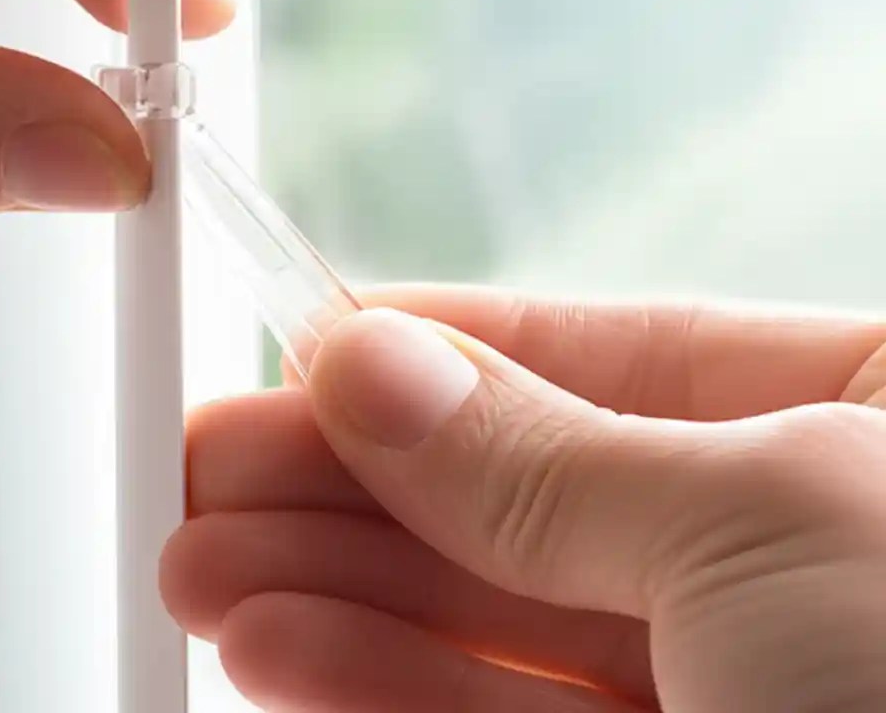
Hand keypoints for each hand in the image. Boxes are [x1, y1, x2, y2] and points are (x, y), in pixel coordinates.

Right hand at [162, 285, 885, 711]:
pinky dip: (377, 695)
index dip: (445, 350)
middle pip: (526, 497)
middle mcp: (805, 562)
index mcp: (880, 423)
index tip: (305, 346)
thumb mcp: (768, 521)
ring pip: (495, 628)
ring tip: (206, 564)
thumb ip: (542, 454)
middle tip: (215, 462)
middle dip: (352, 482)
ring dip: (335, 595)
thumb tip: (379, 364)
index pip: (613, 358)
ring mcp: (731, 695)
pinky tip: (282, 652)